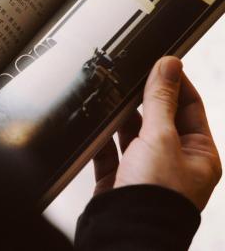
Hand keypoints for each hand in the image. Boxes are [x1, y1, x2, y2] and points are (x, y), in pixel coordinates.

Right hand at [93, 56, 221, 210]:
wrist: (124, 237)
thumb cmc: (155, 198)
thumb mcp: (161, 138)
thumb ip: (162, 99)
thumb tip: (170, 64)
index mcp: (198, 154)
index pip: (190, 105)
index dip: (176, 81)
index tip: (161, 61)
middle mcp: (174, 162)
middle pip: (160, 117)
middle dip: (145, 97)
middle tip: (131, 75)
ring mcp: (146, 170)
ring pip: (134, 132)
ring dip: (122, 117)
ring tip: (111, 97)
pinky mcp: (121, 179)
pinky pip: (112, 150)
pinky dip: (104, 138)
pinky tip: (96, 125)